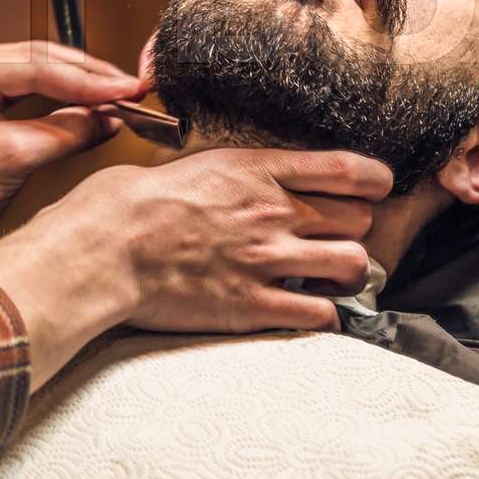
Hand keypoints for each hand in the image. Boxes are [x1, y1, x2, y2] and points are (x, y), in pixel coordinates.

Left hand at [0, 41, 142, 270]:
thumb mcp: (11, 161)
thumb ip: (66, 132)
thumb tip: (110, 116)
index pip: (34, 67)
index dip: (87, 80)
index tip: (126, 90)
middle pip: (35, 62)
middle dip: (85, 78)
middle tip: (131, 91)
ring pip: (33, 73)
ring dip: (75, 86)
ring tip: (117, 97)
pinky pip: (22, 92)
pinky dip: (56, 101)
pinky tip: (88, 106)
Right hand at [0, 147, 390, 386]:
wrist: (103, 250)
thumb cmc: (128, 203)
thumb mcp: (186, 164)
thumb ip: (229, 171)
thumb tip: (239, 177)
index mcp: (256, 169)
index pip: (348, 169)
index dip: (375, 180)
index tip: (376, 188)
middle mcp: (272, 212)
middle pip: (359, 219)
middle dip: (353, 228)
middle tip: (334, 236)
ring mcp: (268, 260)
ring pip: (353, 265)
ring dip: (346, 272)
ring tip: (327, 275)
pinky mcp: (256, 305)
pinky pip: (321, 313)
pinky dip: (322, 313)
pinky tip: (305, 309)